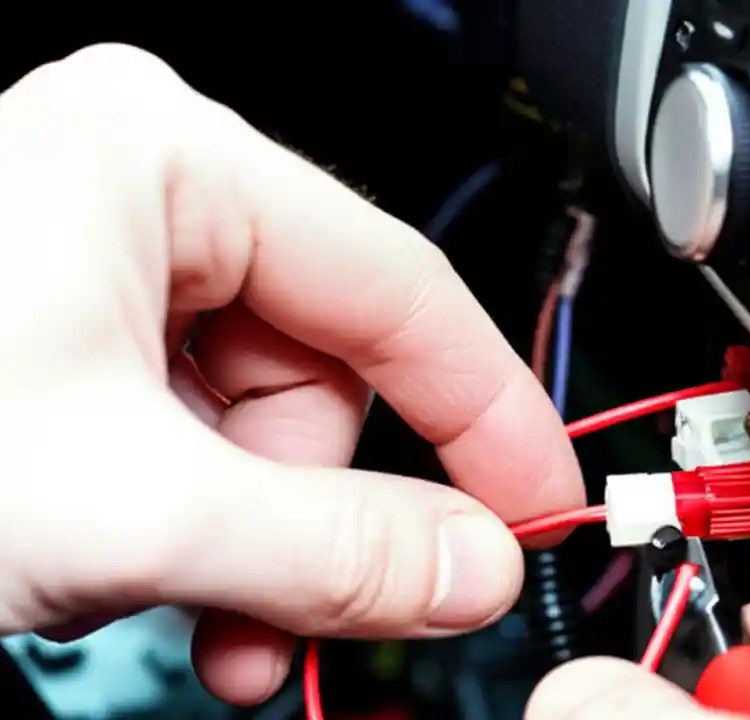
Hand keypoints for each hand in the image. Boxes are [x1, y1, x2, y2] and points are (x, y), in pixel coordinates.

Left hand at [0, 45, 581, 704]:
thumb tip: (470, 564)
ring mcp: (95, 261)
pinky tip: (156, 582)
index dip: (486, 411)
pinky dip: (195, 529)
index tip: (535, 500)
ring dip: (254, 540)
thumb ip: (333, 545)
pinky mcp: (64, 335)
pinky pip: (189, 436)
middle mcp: (134, 189)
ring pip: (255, 422)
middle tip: (318, 618)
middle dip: (323, 515)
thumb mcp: (126, 504)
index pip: (398, 289)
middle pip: (321, 372)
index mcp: (159, 154)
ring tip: (211, 620)